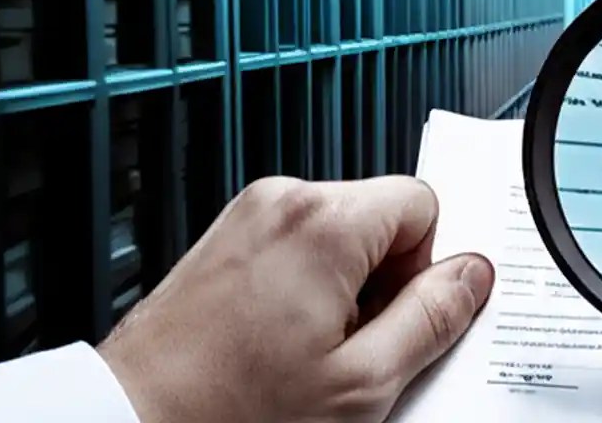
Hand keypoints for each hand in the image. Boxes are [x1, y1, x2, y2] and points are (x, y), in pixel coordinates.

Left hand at [98, 176, 493, 422]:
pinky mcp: (226, 239)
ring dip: (346, 288)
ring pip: (341, 235)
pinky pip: (298, 246)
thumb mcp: (361, 383)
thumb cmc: (227, 412)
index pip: (424, 202)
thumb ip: (434, 318)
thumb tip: (473, 277)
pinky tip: (285, 344)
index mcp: (326, 222)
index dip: (428, 265)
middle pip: (382, 217)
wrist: (128, 422)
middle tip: (358, 348)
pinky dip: (307, 289)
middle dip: (386, 280)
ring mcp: (248, 217)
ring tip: (313, 353)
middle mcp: (284, 201)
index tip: (405, 315)